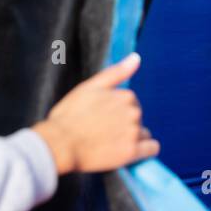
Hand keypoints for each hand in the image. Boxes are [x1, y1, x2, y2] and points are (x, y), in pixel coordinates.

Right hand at [33, 53, 159, 173]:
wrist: (58, 144)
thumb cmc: (68, 116)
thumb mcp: (89, 87)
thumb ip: (116, 72)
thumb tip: (137, 58)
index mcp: (125, 96)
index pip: (132, 103)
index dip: (117, 111)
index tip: (102, 118)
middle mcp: (133, 112)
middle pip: (138, 119)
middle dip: (125, 124)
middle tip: (103, 132)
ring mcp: (133, 132)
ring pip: (143, 134)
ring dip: (133, 139)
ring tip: (110, 144)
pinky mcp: (131, 152)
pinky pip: (151, 149)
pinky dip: (145, 151)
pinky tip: (130, 152)